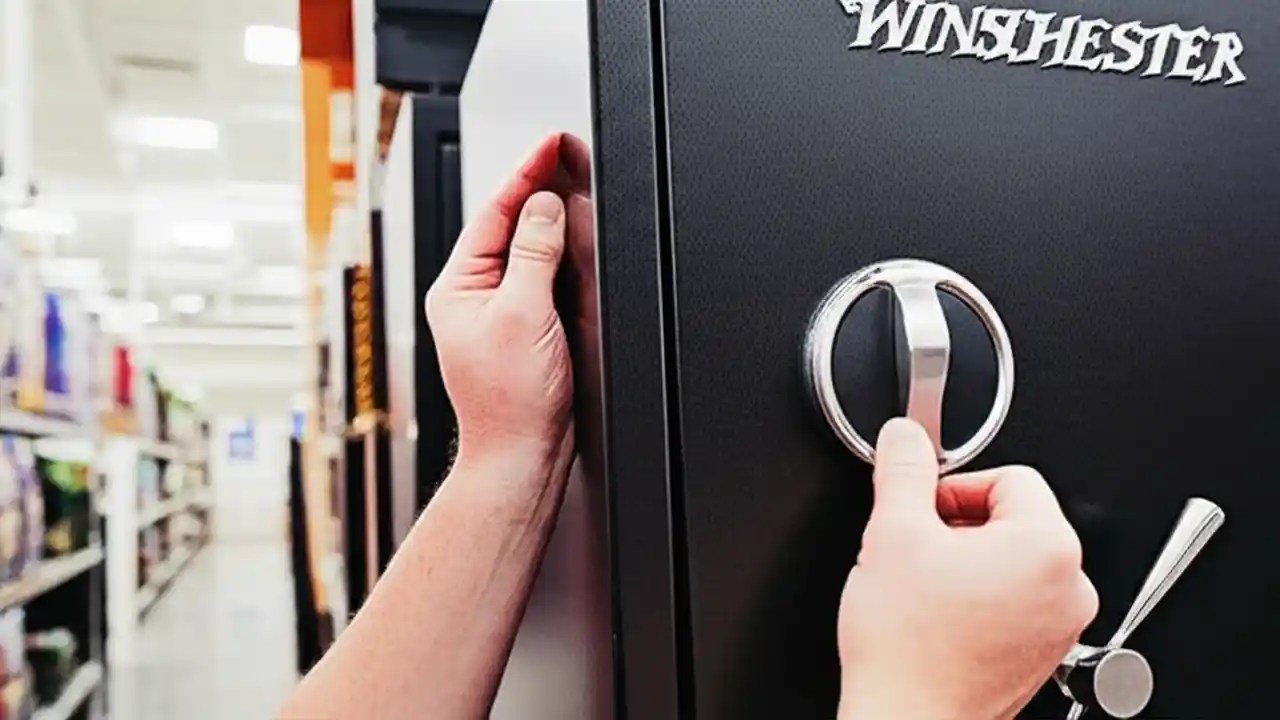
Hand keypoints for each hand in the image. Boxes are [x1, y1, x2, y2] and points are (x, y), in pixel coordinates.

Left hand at [425, 134, 578, 468]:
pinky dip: (558, 254)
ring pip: (526, 250)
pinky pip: (540, 277)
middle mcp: (472, 296)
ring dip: (548, 218)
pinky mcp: (522, 329)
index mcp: (457, 287)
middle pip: (507, 226)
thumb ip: (534, 254)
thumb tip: (543, 206)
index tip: (549, 145)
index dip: (524, 174)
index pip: (493, 214)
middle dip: (536, 187)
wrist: (522, 455)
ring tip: (569, 182)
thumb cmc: (510, 402)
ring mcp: (497, 312)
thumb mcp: (524, 314)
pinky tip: (572, 239)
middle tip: (564, 152)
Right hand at [837, 419, 1097, 719]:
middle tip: (916, 549)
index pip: (1010, 476)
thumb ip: (902, 468)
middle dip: (959, 524)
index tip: (924, 509)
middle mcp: (1069, 586)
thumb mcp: (893, 532)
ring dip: (965, 560)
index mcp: (1048, 546)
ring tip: (924, 587)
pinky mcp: (1041, 654)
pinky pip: (1013, 600)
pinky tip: (937, 616)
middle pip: (1013, 517)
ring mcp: (1059, 625)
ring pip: (1010, 559)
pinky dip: (976, 597)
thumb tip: (904, 436)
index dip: (955, 486)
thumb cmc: (910, 649)